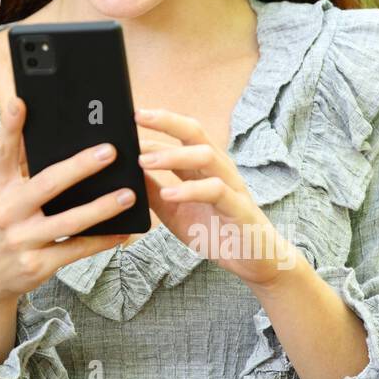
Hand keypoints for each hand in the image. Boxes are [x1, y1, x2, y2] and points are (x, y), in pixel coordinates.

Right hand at [0, 97, 134, 305]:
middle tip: (110, 152)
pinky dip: (102, 240)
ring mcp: (21, 240)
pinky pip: (76, 250)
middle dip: (80, 167)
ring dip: (102, 207)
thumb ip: (18, 163)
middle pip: (47, 184)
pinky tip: (122, 231)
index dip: (11, 126)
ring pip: (69, 222)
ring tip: (128, 194)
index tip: (20, 101)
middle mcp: (6, 211)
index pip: (2, 151)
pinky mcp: (36, 265)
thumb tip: (43, 128)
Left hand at [134, 107, 299, 288]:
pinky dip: (190, 190)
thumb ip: (152, 190)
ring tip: (143, 161)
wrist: (253, 260)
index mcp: (202, 166)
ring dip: (173, 156)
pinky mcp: (239, 208)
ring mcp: (231, 186)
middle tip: (136, 118)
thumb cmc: (213, 230)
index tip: (127, 119)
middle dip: (166, 121)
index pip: (179, 134)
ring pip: (206, 156)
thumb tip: (125, 173)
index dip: (154, 125)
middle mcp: (218, 168)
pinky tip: (168, 194)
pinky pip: (216, 191)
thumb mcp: (173, 210)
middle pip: (195, 132)